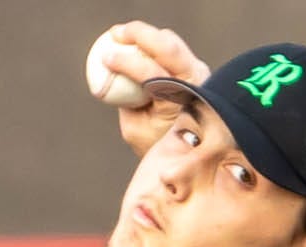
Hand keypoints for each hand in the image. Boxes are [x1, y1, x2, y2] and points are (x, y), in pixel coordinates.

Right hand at [103, 21, 210, 155]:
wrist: (189, 153)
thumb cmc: (157, 143)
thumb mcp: (134, 129)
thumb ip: (124, 102)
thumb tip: (109, 76)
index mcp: (182, 99)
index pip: (154, 73)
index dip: (127, 63)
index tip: (106, 58)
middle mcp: (197, 80)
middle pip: (168, 46)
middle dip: (139, 34)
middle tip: (114, 33)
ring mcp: (199, 71)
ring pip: (170, 42)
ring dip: (145, 35)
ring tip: (120, 35)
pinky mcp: (194, 67)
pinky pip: (171, 48)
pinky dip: (150, 43)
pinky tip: (131, 42)